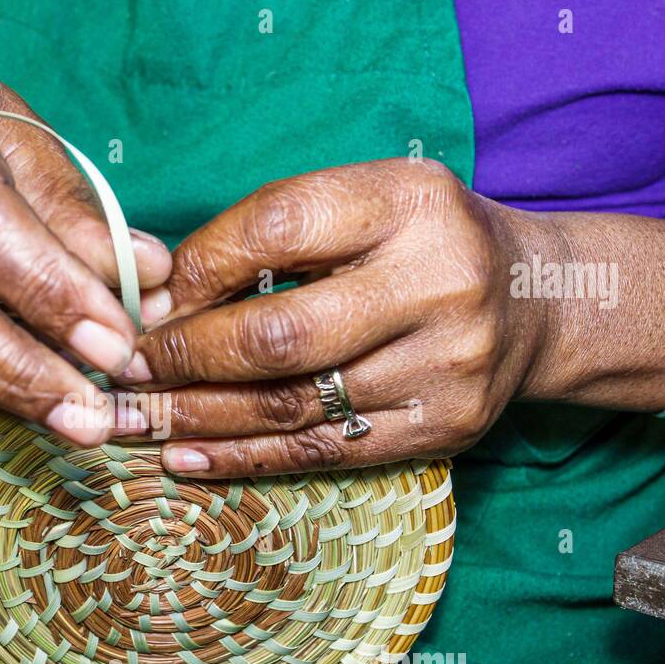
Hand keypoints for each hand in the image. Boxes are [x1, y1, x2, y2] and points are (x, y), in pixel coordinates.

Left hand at [114, 158, 556, 475]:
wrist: (537, 302)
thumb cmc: (421, 244)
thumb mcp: (367, 203)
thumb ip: (278, 233)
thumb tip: (161, 297)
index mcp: (409, 203)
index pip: (278, 225)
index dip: (198, 268)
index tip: (147, 300)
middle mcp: (437, 283)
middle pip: (279, 335)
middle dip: (184, 357)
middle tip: (127, 371)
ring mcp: (444, 365)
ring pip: (290, 406)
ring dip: (196, 417)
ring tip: (134, 421)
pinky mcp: (441, 428)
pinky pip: (321, 453)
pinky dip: (242, 459)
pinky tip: (186, 460)